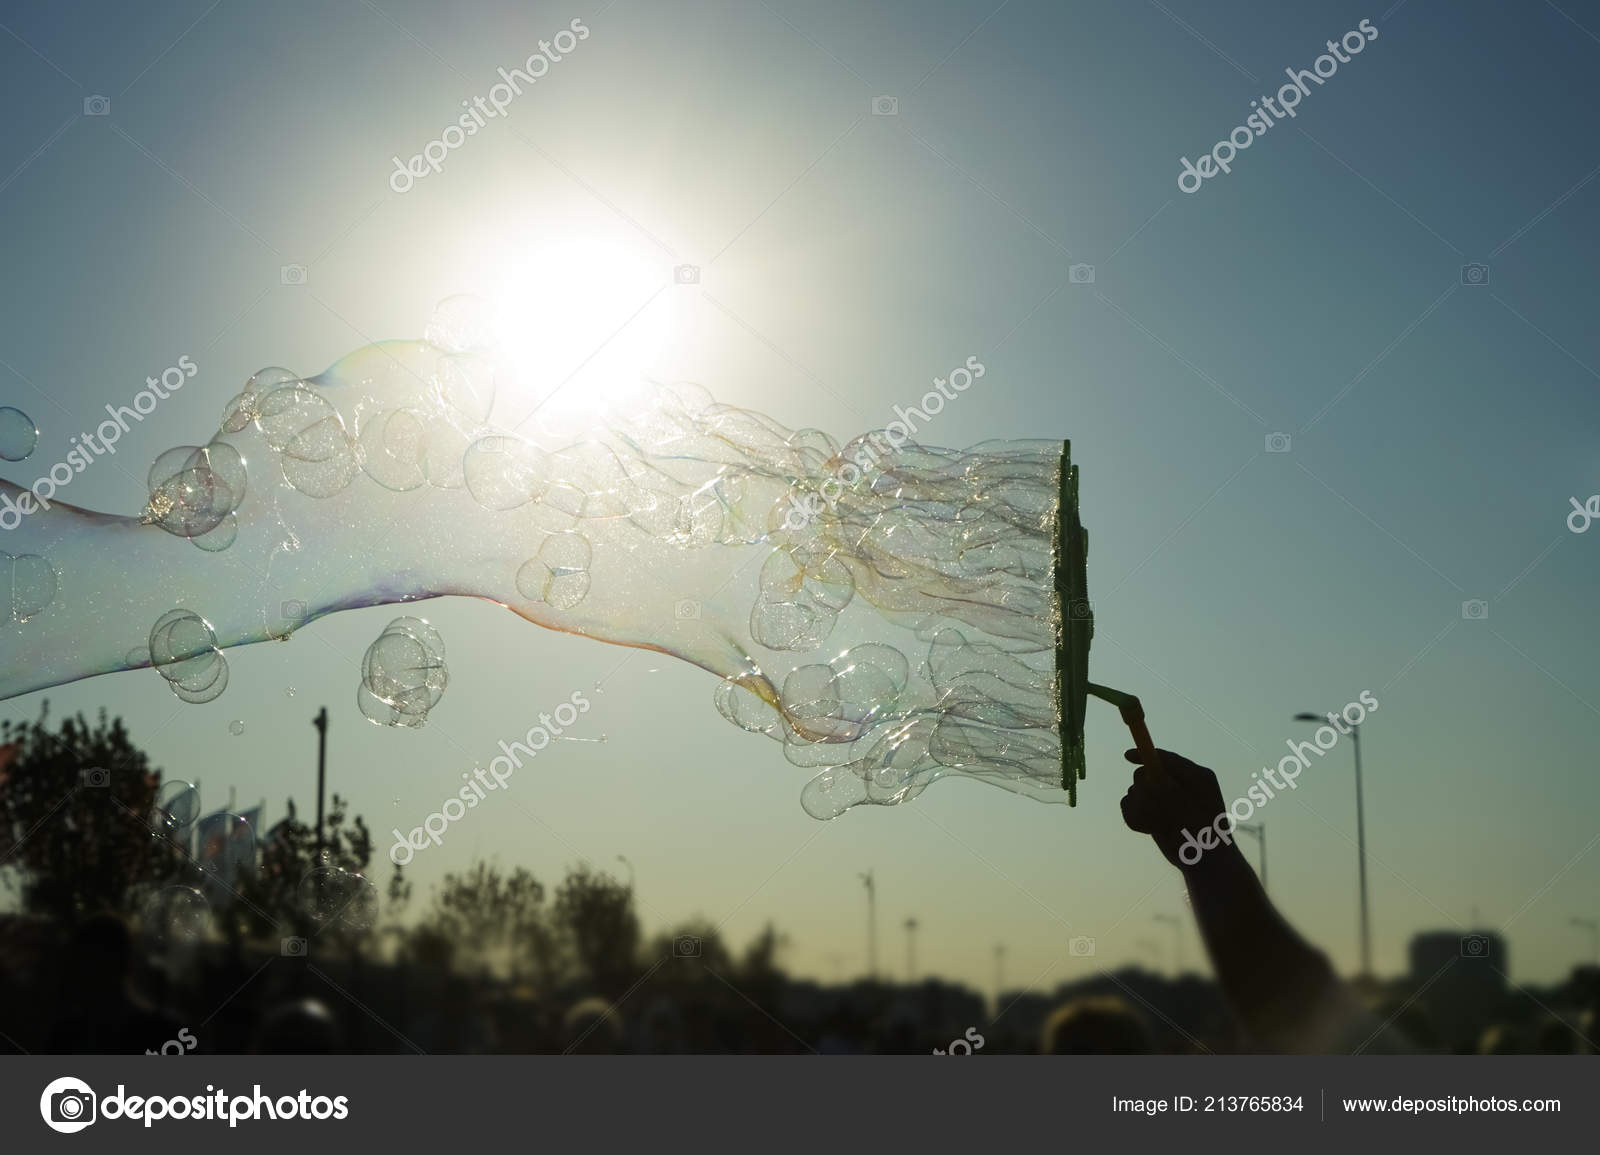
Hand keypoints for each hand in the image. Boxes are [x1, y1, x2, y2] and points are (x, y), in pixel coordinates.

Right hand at [1119, 747, 1231, 869]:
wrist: (1205, 863)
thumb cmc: (1201, 834)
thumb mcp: (1183, 804)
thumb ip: (1161, 786)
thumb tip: (1143, 777)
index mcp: (1195, 776)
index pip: (1164, 758)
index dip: (1144, 755)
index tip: (1127, 756)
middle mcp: (1180, 785)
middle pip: (1147, 774)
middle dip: (1144, 790)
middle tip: (1155, 808)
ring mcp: (1168, 800)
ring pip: (1137, 792)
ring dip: (1140, 807)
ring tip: (1155, 824)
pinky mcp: (1158, 815)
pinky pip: (1134, 807)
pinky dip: (1136, 817)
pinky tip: (1148, 829)